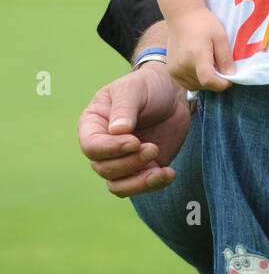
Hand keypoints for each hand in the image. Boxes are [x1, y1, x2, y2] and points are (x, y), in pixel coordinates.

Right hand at [78, 63, 190, 195]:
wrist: (172, 92)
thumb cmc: (146, 86)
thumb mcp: (133, 90)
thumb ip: (124, 109)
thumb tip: (117, 132)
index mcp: (92, 125)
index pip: (91, 146)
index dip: (110, 149)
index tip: (134, 141)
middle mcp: (103, 146)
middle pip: (104, 169)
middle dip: (130, 163)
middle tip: (153, 147)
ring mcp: (122, 160)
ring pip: (118, 185)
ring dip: (140, 182)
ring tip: (162, 171)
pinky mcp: (142, 168)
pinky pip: (140, 186)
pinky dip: (154, 185)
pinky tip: (169, 173)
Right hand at [167, 7, 235, 90]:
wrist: (182, 16)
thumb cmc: (204, 23)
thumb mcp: (220, 37)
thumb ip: (226, 58)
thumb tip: (232, 77)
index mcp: (196, 56)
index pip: (209, 81)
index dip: (222, 84)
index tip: (230, 78)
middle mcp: (182, 66)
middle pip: (204, 85)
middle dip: (216, 81)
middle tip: (221, 66)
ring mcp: (175, 70)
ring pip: (196, 86)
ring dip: (207, 81)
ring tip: (210, 64)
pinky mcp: (171, 71)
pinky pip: (188, 84)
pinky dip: (197, 80)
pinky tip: (200, 66)